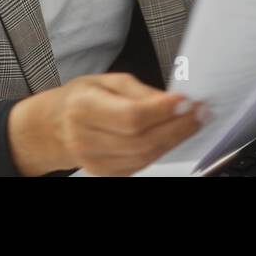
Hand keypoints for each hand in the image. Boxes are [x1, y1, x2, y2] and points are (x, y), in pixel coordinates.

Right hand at [7, 72, 208, 175]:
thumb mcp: (106, 81)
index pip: (130, 116)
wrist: (54, 127)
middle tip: (200, 112)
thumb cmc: (81, 99)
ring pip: (145, 156)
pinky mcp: (107, 174)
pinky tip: (175, 136)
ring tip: (194, 122)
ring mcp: (95, 161)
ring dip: (176, 139)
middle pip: (142, 141)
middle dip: (177, 126)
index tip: (186, 100)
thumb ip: (140, 91)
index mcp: (84, 108)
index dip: (163, 111)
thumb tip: (173, 100)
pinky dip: (163, 150)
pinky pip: (142, 165)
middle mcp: (86, 138)